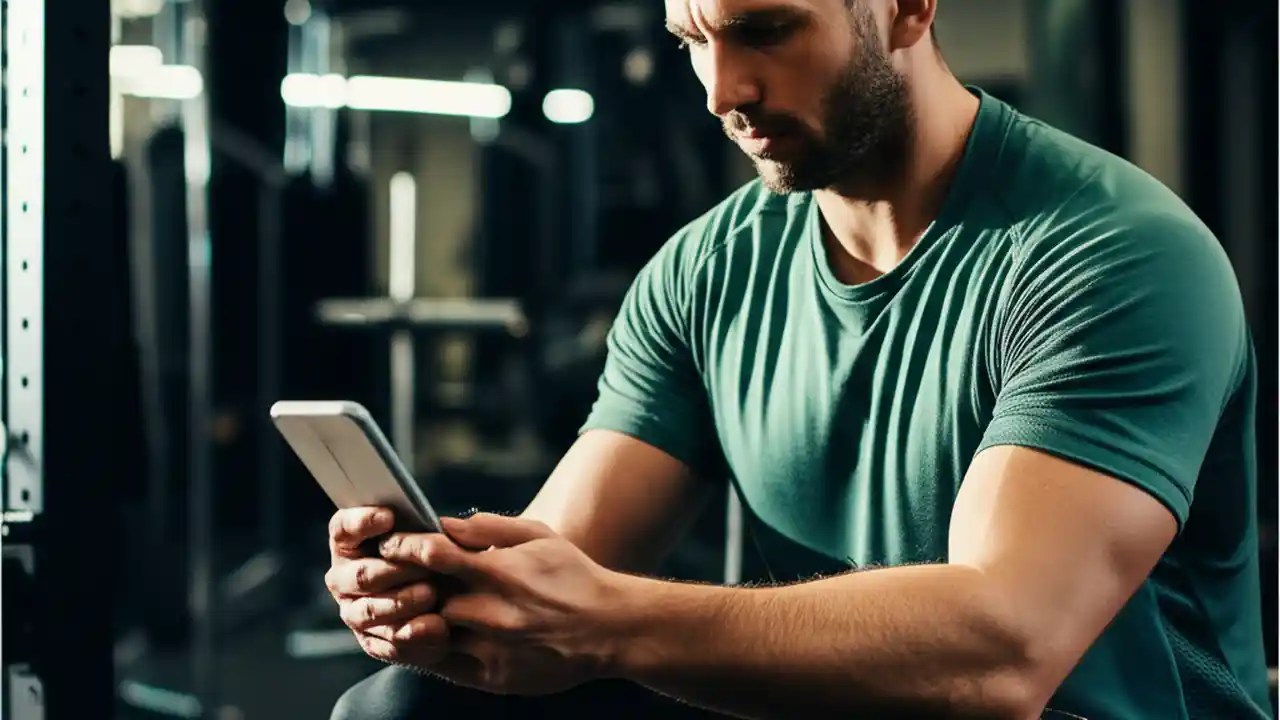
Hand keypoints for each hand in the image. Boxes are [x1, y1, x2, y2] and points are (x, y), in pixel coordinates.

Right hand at [326, 507, 446, 664]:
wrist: (455, 600)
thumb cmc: (438, 555)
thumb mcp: (435, 535)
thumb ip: (427, 529)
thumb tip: (439, 528)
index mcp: (351, 543)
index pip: (344, 528)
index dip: (362, 521)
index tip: (389, 516)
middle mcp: (344, 578)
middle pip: (361, 574)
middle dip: (394, 570)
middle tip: (426, 565)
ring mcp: (354, 612)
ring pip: (369, 611)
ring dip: (401, 603)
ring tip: (431, 594)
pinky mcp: (372, 642)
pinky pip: (386, 644)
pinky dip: (413, 636)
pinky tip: (437, 627)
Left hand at [375, 514, 629, 695]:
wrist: (610, 629)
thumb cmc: (574, 576)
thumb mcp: (538, 536)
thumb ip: (490, 527)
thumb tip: (446, 522)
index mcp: (498, 572)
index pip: (433, 554)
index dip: (403, 547)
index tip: (390, 543)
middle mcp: (489, 612)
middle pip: (420, 597)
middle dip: (396, 584)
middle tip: (376, 574)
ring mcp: (488, 648)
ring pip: (423, 636)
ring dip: (402, 619)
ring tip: (389, 606)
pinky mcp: (491, 677)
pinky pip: (440, 666)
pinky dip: (419, 650)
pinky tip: (413, 635)